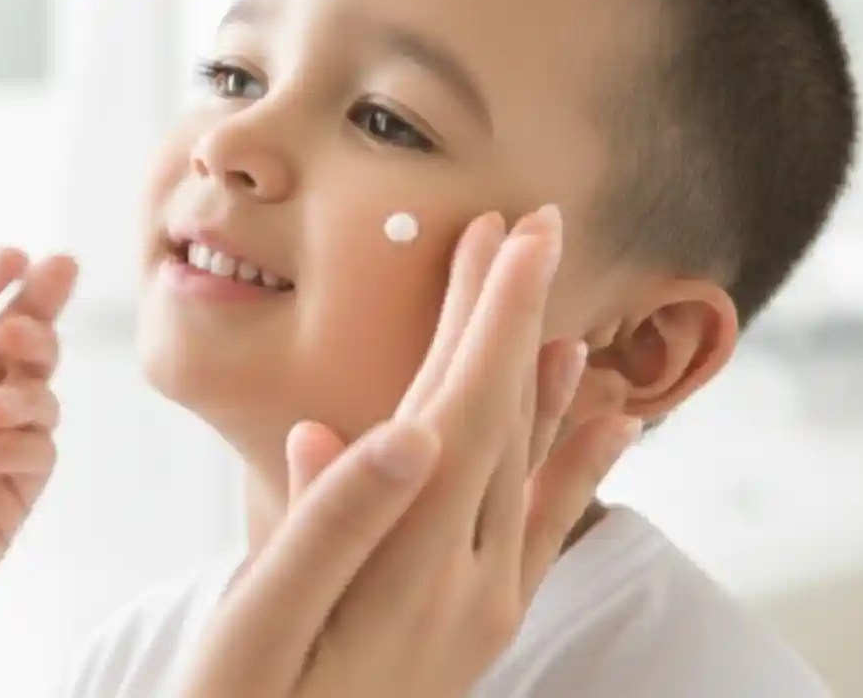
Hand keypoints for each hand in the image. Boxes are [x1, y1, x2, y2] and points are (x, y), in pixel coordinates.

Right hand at [184, 206, 637, 697]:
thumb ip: (327, 527)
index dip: (488, 319)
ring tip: (564, 308)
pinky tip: (603, 426)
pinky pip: (543, 526)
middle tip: (530, 232)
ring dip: (543, 378)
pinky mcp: (479, 621)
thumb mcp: (259, 630)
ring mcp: (484, 606)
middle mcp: (471, 584)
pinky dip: (574, 465)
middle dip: (515, 320)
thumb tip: (392, 428)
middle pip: (504, 424)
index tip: (511, 236)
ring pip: (529, 467)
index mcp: (409, 571)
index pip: (463, 412)